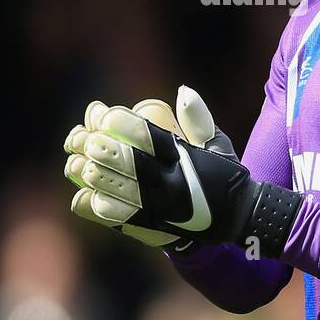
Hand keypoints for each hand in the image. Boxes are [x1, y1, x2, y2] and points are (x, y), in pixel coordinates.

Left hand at [62, 86, 302, 254]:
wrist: (238, 220)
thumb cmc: (222, 175)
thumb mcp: (217, 145)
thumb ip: (198, 119)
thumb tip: (183, 91)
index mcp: (187, 158)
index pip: (151, 137)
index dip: (125, 124)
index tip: (106, 114)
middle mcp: (174, 184)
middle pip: (133, 165)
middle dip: (107, 151)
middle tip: (89, 141)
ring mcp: (163, 209)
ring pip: (123, 193)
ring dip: (100, 179)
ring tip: (81, 166)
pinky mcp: (155, 229)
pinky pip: (122, 220)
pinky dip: (102, 208)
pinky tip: (87, 195)